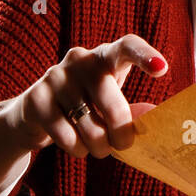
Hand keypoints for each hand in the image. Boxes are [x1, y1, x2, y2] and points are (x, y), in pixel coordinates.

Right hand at [0, 33, 168, 159]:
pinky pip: (67, 136)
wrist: (34, 113)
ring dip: (99, 146)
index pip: (127, 46)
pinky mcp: (36, 98)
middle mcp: (80, 60)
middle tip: (124, 145)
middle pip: (112, 103)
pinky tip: (76, 144)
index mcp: (105, 56)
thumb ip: (132, 109)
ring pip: (90, 126)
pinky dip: (77, 149)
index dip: (144, 55)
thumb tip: (156, 117)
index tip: (161, 69)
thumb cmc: (86, 105)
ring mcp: (55, 76)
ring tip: (98, 146)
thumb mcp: (110, 102)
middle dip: (121, 133)